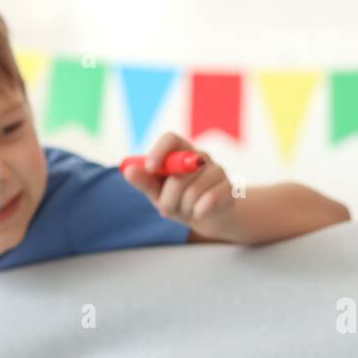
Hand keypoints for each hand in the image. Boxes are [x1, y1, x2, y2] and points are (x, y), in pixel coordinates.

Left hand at [121, 131, 236, 236]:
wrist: (207, 218)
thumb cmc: (178, 201)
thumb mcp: (157, 193)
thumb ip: (144, 182)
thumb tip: (128, 170)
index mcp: (180, 151)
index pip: (170, 139)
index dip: (159, 151)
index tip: (150, 168)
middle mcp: (200, 156)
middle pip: (178, 175)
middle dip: (169, 198)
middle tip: (167, 208)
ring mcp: (217, 170)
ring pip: (193, 192)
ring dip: (184, 208)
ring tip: (187, 210)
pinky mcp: (229, 188)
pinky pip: (209, 200)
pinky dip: (199, 212)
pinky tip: (201, 212)